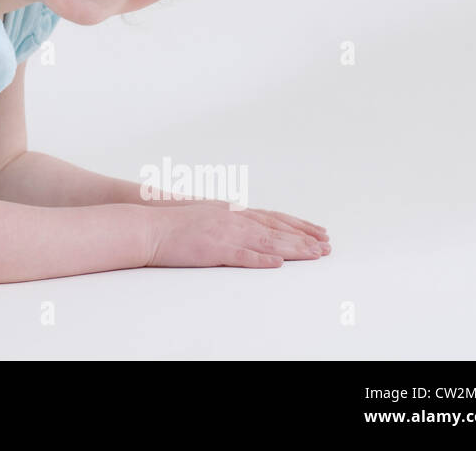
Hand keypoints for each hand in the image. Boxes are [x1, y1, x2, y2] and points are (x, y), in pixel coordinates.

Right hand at [145, 202, 330, 267]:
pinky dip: (261, 260)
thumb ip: (227, 220)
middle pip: (276, 229)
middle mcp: (233, 218)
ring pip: (266, 241)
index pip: (273, 217)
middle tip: (327, 246)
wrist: (148, 225)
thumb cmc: (173, 223)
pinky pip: (242, 255)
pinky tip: (278, 264)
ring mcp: (224, 233)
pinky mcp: (213, 248)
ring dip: (293, 248)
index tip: (318, 232)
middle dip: (304, 238)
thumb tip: (245, 226)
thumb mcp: (206, 215)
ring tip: (315, 254)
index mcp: (232, 211)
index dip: (297, 225)